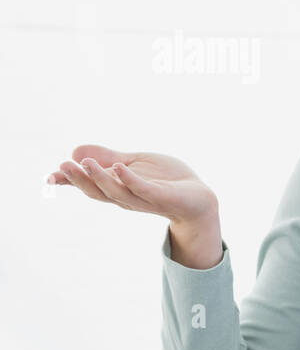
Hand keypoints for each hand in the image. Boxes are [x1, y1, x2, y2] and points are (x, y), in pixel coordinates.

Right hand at [47, 146, 217, 224]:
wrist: (198, 197)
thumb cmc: (166, 181)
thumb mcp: (133, 165)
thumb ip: (108, 158)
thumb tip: (76, 151)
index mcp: (116, 189)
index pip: (89, 187)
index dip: (69, 182)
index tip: (50, 177)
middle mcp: (125, 197)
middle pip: (96, 191)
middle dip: (78, 179)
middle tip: (62, 166)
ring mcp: (142, 198)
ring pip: (115, 192)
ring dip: (98, 177)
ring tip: (84, 163)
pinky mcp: (160, 196)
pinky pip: (142, 189)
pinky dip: (129, 179)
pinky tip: (119, 167)